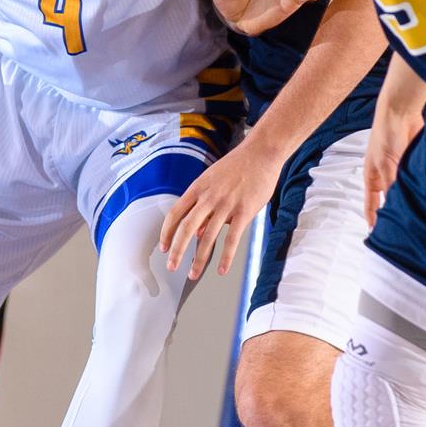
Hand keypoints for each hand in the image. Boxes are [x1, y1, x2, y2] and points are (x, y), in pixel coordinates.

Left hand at [160, 139, 282, 277]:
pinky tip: (221, 270)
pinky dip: (226, 257)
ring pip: (207, 238)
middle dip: (177, 251)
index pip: (175, 214)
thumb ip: (204, 205)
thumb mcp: (213, 181)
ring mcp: (226, 205)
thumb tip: (197, 233)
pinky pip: (232, 239)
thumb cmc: (238, 167)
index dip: (167, 233)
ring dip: (199, 259)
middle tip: (172, 267)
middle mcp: (208, 198)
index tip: (164, 248)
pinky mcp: (244, 211)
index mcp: (198, 188)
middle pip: (186, 229)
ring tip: (193, 274)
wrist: (261, 152)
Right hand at [364, 95, 424, 226]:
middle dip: (395, 212)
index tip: (377, 237)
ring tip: (421, 218)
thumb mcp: (387, 166)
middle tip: (405, 231)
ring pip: (406, 191)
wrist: (401, 112)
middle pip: (390, 200)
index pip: (371, 206)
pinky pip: (418, 179)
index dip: (374, 220)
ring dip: (412, 200)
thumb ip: (394, 188)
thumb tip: (399, 209)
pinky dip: (422, 187)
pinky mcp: (414, 162)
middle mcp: (386, 176)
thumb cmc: (385, 137)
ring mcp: (400, 169)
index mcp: (372, 178)